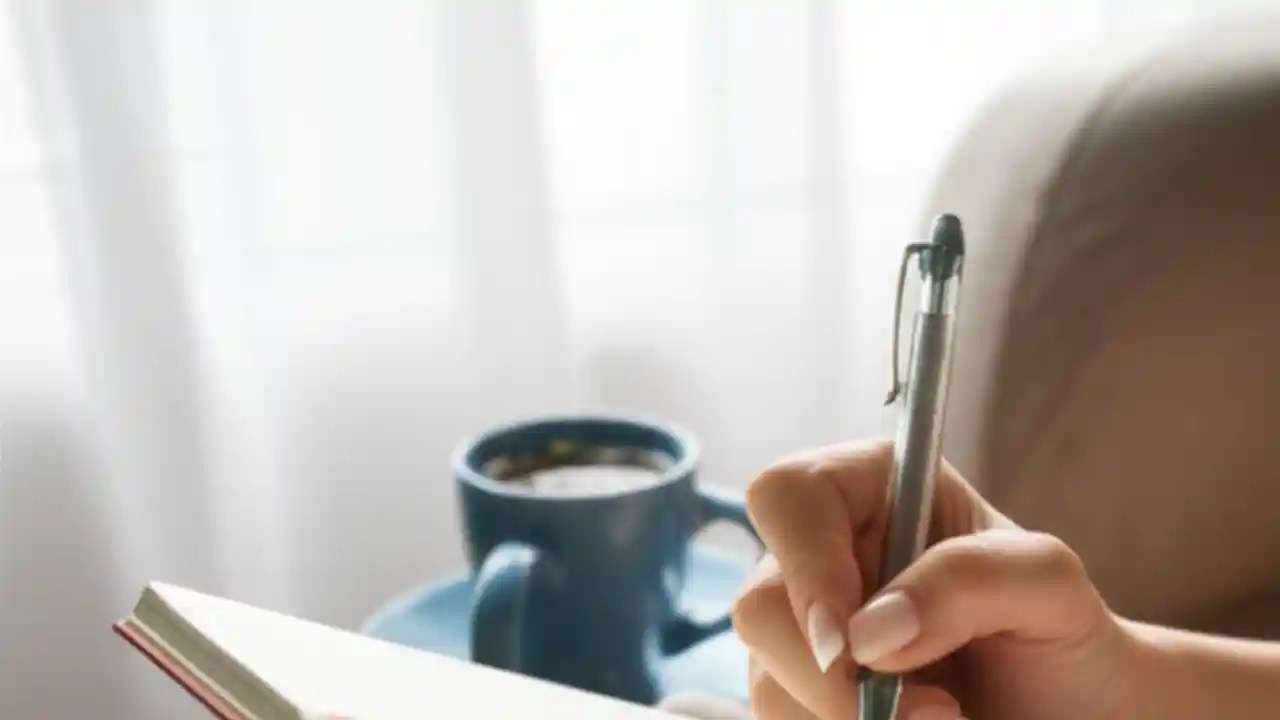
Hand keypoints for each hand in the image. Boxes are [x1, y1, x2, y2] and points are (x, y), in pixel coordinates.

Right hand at [731, 440, 1134, 719]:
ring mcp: (804, 633)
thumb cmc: (1065, 635)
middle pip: (758, 604)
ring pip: (766, 680)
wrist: (1077, 716)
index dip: (805, 564)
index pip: (788, 495)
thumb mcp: (1048, 584)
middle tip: (932, 710)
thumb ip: (968, 578)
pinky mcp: (803, 698)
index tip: (850, 642)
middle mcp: (822, 557)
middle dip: (833, 676)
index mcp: (868, 490)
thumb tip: (868, 630)